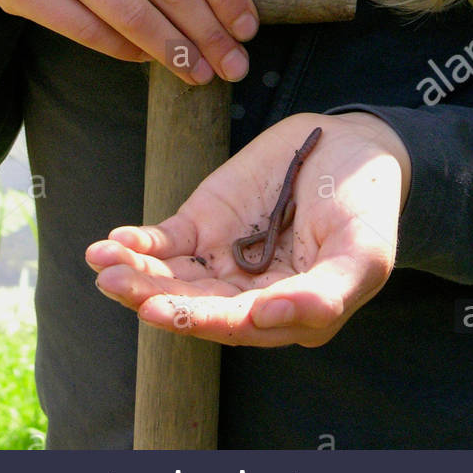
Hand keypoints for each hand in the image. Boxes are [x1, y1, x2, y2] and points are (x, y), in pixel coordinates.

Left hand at [85, 112, 410, 346]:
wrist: (354, 147)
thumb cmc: (368, 207)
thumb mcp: (365, 254)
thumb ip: (325, 295)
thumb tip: (264, 320)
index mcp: (287, 314)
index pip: (236, 325)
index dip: (200, 320)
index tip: (165, 312)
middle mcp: (247, 294)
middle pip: (192, 304)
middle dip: (151, 297)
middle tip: (117, 286)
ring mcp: (223, 258)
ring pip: (171, 276)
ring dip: (135, 273)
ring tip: (104, 264)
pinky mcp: (205, 223)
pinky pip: (166, 241)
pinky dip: (140, 243)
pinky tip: (117, 242)